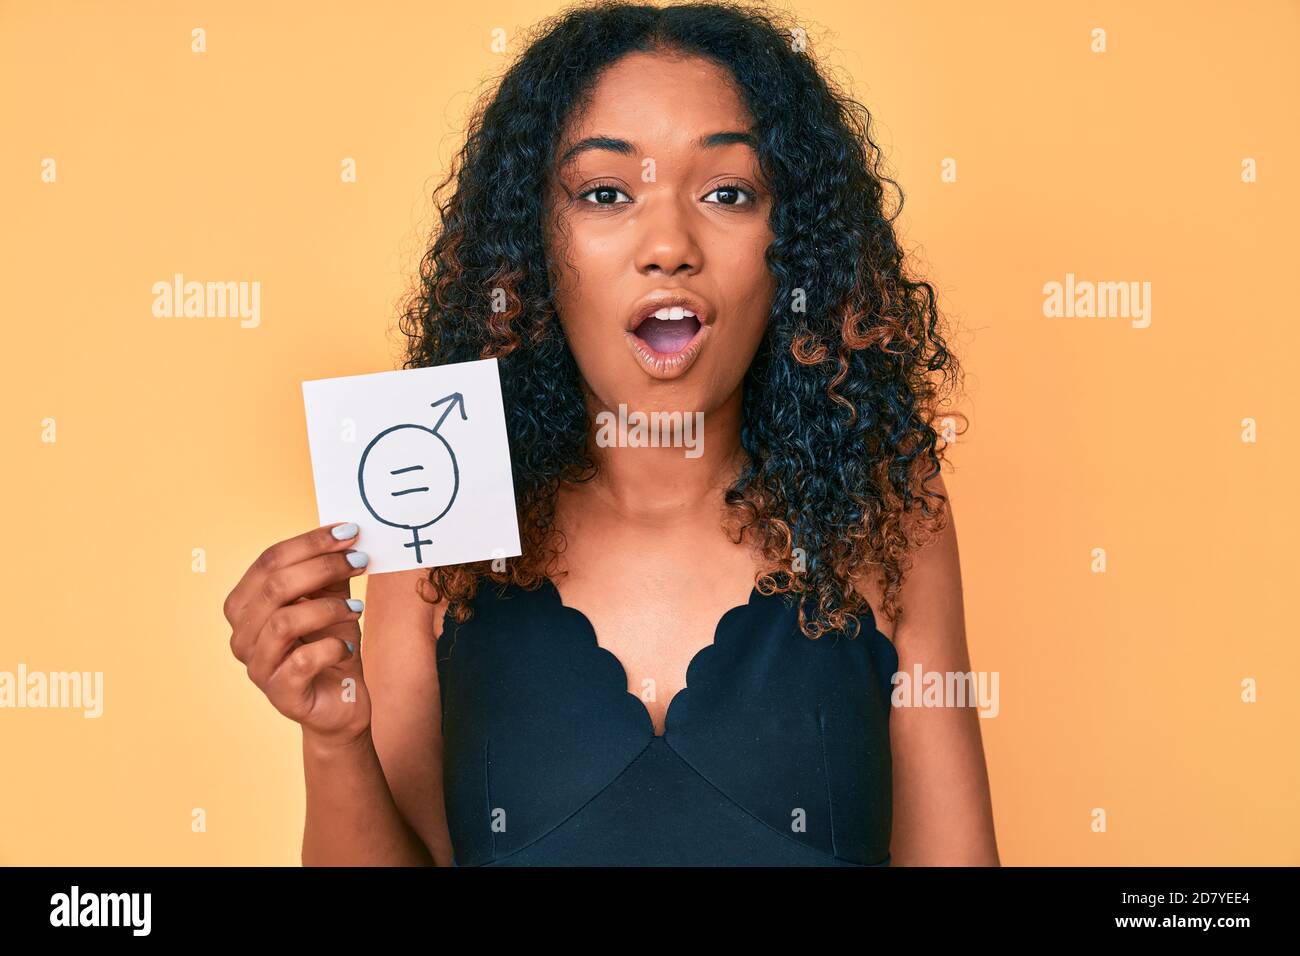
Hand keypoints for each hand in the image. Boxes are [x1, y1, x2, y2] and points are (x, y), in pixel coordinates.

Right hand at [225, 521, 371, 746]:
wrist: (341, 700)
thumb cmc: (330, 645)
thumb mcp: (331, 600)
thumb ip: (330, 572)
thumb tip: (344, 535)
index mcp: (246, 606)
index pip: (268, 561)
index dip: (309, 543)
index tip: (348, 532)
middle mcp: (242, 636)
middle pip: (274, 587)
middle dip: (323, 567)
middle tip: (360, 561)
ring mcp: (257, 667)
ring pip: (285, 621)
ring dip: (328, 608)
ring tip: (357, 609)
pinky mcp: (280, 694)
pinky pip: (302, 660)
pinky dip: (331, 647)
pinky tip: (347, 646)